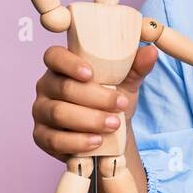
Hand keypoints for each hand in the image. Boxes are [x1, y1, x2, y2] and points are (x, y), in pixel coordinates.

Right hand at [31, 44, 159, 161]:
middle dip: (95, 98)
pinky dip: (77, 141)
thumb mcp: (126, 82)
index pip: (54, 56)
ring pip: (59, 113)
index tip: (91, 74)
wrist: (110, 133)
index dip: (70, 64)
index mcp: (62, 67)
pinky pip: (54, 139)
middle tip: (119, 105)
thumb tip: (151, 51)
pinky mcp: (41, 136)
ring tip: (113, 125)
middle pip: (64, 88)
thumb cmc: (111, 100)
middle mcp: (46, 86)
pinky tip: (96, 141)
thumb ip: (136, 67)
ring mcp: (41, 111)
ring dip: (89, 120)